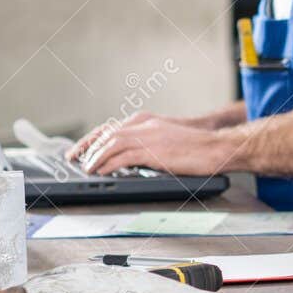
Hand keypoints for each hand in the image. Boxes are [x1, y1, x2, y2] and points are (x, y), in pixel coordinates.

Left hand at [67, 111, 190, 163]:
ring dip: (95, 156)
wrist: (217, 146)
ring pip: (111, 143)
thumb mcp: (168, 140)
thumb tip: (129, 159)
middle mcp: (144, 125)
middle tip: (75, 158)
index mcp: (147, 121)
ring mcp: (149, 136)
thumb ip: (148, 144)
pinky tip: (102, 171)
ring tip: (87, 168)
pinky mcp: (153, 151)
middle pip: (107, 133)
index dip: (93, 139)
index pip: (112, 128)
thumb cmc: (198, 147)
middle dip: (88, 147)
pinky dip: (108, 164)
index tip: (81, 149)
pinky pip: (123, 156)